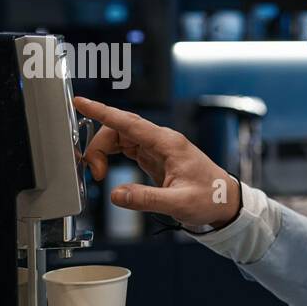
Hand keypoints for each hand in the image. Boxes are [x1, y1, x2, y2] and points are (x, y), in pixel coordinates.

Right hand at [74, 97, 241, 228]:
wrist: (225, 202)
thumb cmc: (211, 198)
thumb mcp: (179, 203)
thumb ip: (146, 199)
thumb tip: (116, 195)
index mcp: (168, 144)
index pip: (128, 123)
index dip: (102, 111)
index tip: (81, 102)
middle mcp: (162, 141)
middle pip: (119, 129)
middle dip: (99, 145)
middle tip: (95, 173)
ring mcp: (158, 148)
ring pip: (121, 138)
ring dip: (103, 152)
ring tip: (100, 175)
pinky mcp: (155, 158)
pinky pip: (127, 148)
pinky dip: (110, 156)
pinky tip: (105, 170)